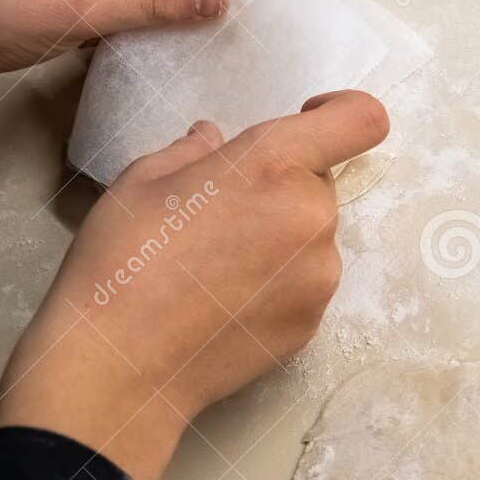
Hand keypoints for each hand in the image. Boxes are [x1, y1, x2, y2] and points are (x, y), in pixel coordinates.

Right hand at [0, 91, 388, 479]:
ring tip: (216, 267)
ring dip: (280, 237)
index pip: (360, 119)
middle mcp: (312, 215)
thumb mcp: (142, 181)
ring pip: (313, 235)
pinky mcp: (315, 322)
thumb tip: (213, 139)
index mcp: (274, 165)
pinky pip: (306, 283)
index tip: (309, 119)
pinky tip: (226, 304)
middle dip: (281, 187)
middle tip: (221, 214)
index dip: (343, 112)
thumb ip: (192, 151)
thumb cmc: (121, 261)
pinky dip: (278, 283)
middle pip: (319, 183)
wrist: (118, 368)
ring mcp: (320, 274)